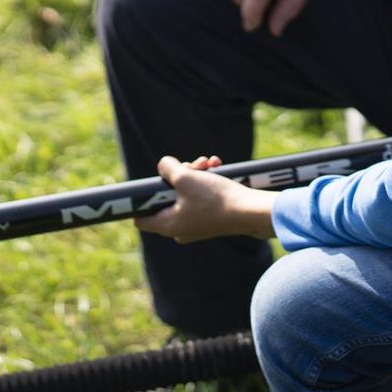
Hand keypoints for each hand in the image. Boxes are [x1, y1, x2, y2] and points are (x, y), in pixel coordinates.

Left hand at [135, 156, 276, 242]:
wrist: (250, 211)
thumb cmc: (215, 198)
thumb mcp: (185, 177)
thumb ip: (167, 168)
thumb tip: (164, 166)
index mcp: (167, 225)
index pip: (140, 218)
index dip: (142, 199)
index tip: (151, 183)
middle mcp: (180, 228)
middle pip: (166, 197)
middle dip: (178, 176)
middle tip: (191, 165)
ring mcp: (196, 224)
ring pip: (186, 193)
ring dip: (196, 174)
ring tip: (209, 163)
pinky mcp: (211, 218)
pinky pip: (201, 197)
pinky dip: (206, 181)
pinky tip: (217, 166)